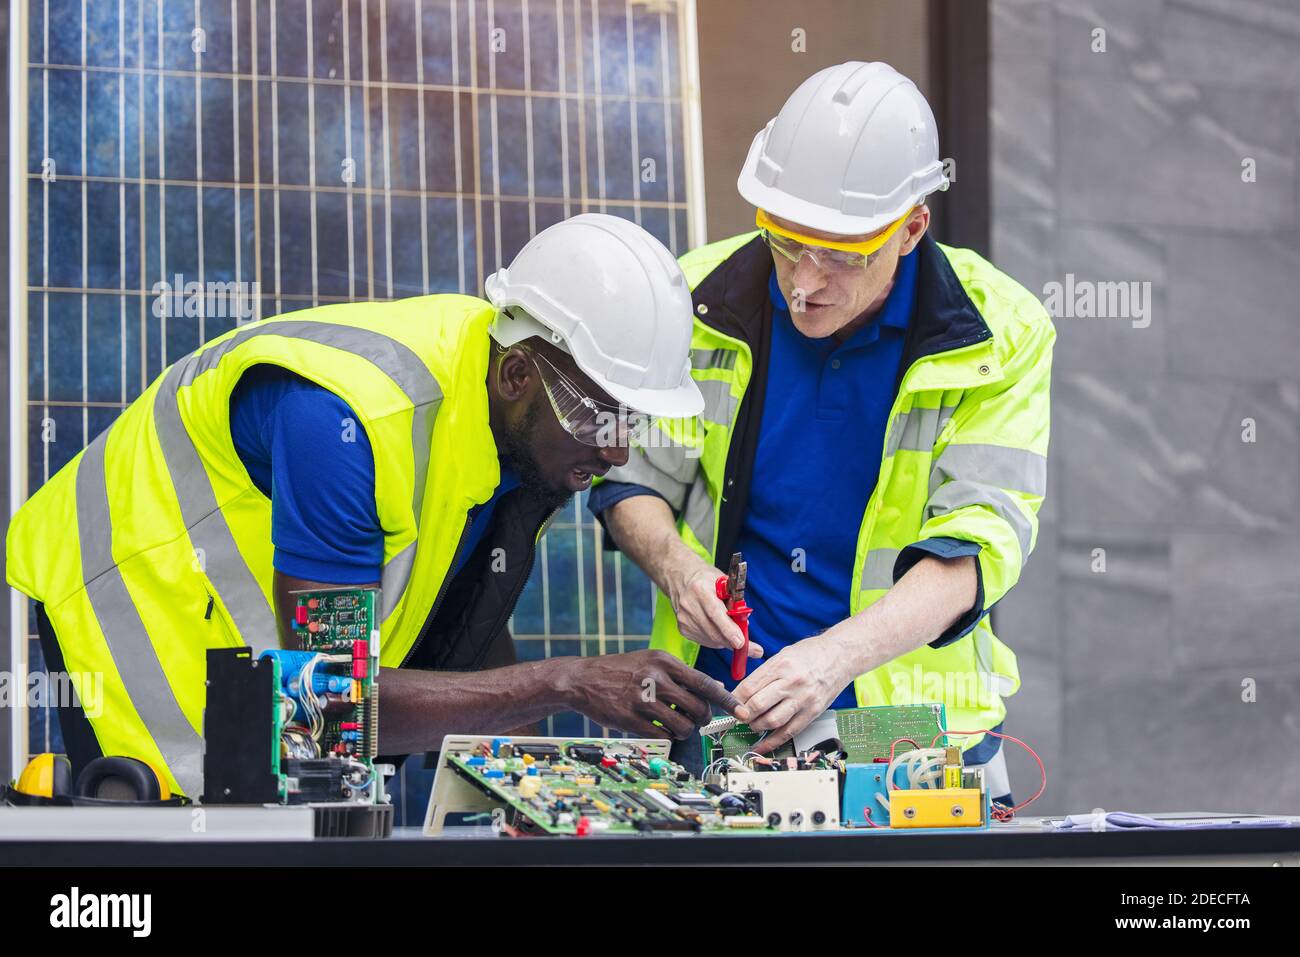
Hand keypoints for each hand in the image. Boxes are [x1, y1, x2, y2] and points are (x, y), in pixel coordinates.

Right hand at [558, 650, 740, 739]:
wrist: (582, 678)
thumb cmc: (621, 670)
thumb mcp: (651, 661)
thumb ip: (680, 674)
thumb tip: (714, 687)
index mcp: (664, 661)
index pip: (705, 682)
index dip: (727, 700)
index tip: (742, 711)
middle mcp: (655, 678)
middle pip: (698, 707)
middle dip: (702, 719)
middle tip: (696, 719)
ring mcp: (642, 699)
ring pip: (683, 725)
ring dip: (685, 731)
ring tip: (677, 726)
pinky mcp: (630, 719)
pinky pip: (662, 735)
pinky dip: (667, 737)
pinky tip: (661, 730)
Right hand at [666, 558, 764, 658]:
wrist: (682, 579)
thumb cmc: (707, 580)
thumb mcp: (725, 583)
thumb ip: (735, 602)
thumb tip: (744, 624)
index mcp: (701, 589)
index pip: (715, 613)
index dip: (729, 630)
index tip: (741, 642)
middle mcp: (689, 604)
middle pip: (713, 631)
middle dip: (733, 641)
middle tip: (751, 647)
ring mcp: (684, 618)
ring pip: (711, 639)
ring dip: (726, 639)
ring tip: (732, 629)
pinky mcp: (682, 628)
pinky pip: (705, 640)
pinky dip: (716, 639)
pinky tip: (718, 629)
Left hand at [733, 634, 847, 753]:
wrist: (841, 656)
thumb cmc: (810, 654)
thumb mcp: (782, 655)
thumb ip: (763, 673)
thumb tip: (742, 693)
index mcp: (780, 665)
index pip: (749, 687)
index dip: (734, 700)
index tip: (728, 706)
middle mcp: (791, 682)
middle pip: (757, 706)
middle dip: (742, 715)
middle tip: (737, 716)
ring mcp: (803, 699)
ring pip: (771, 721)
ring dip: (756, 727)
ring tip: (752, 724)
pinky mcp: (813, 712)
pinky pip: (789, 732)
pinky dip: (772, 742)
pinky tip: (762, 745)